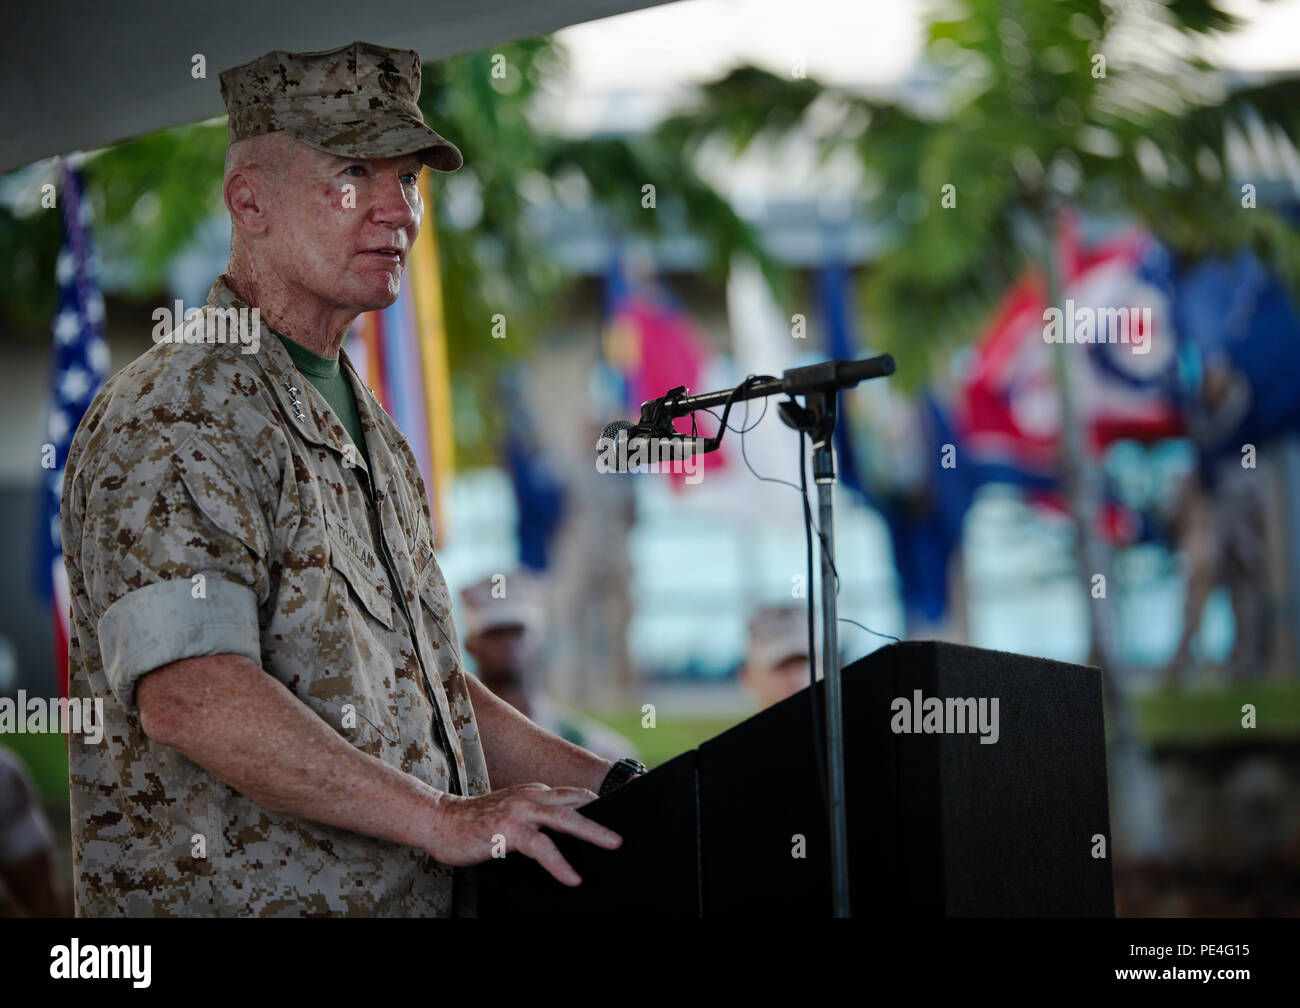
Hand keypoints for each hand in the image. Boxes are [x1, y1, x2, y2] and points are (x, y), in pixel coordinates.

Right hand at [426, 783, 621, 885]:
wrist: (439, 820)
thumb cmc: (475, 823)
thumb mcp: (511, 814)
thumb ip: (536, 819)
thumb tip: (563, 834)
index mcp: (534, 792)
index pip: (573, 796)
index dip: (596, 804)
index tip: (620, 813)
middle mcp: (531, 796)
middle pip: (576, 802)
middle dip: (605, 814)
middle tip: (627, 828)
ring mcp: (520, 811)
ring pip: (565, 818)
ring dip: (592, 831)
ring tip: (613, 845)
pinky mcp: (509, 830)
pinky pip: (542, 846)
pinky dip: (560, 863)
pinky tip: (572, 877)